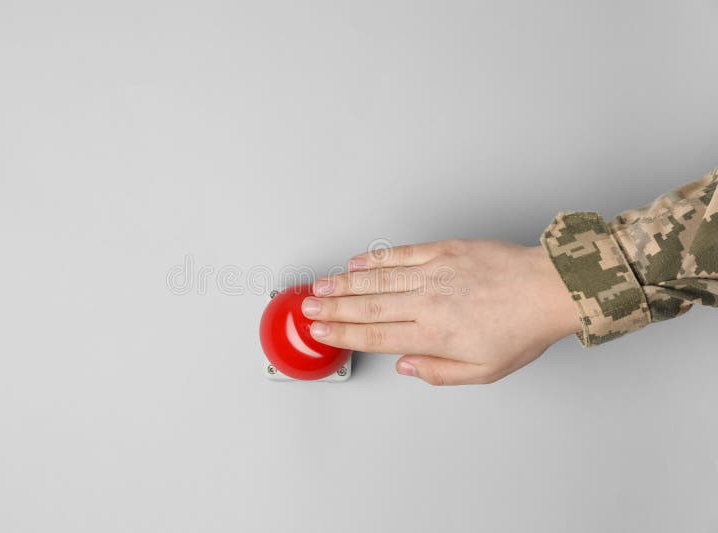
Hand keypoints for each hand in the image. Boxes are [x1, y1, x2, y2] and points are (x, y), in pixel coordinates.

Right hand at [302, 240, 581, 385]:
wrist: (549, 289)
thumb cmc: (522, 329)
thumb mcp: (484, 371)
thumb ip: (439, 372)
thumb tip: (405, 366)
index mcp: (435, 335)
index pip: (375, 336)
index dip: (342, 334)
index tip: (320, 333)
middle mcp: (428, 303)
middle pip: (367, 306)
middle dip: (331, 309)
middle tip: (306, 309)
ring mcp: (434, 273)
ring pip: (377, 279)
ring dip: (343, 283)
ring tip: (318, 286)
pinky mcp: (444, 250)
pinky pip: (401, 253)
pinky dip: (375, 257)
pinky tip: (355, 260)